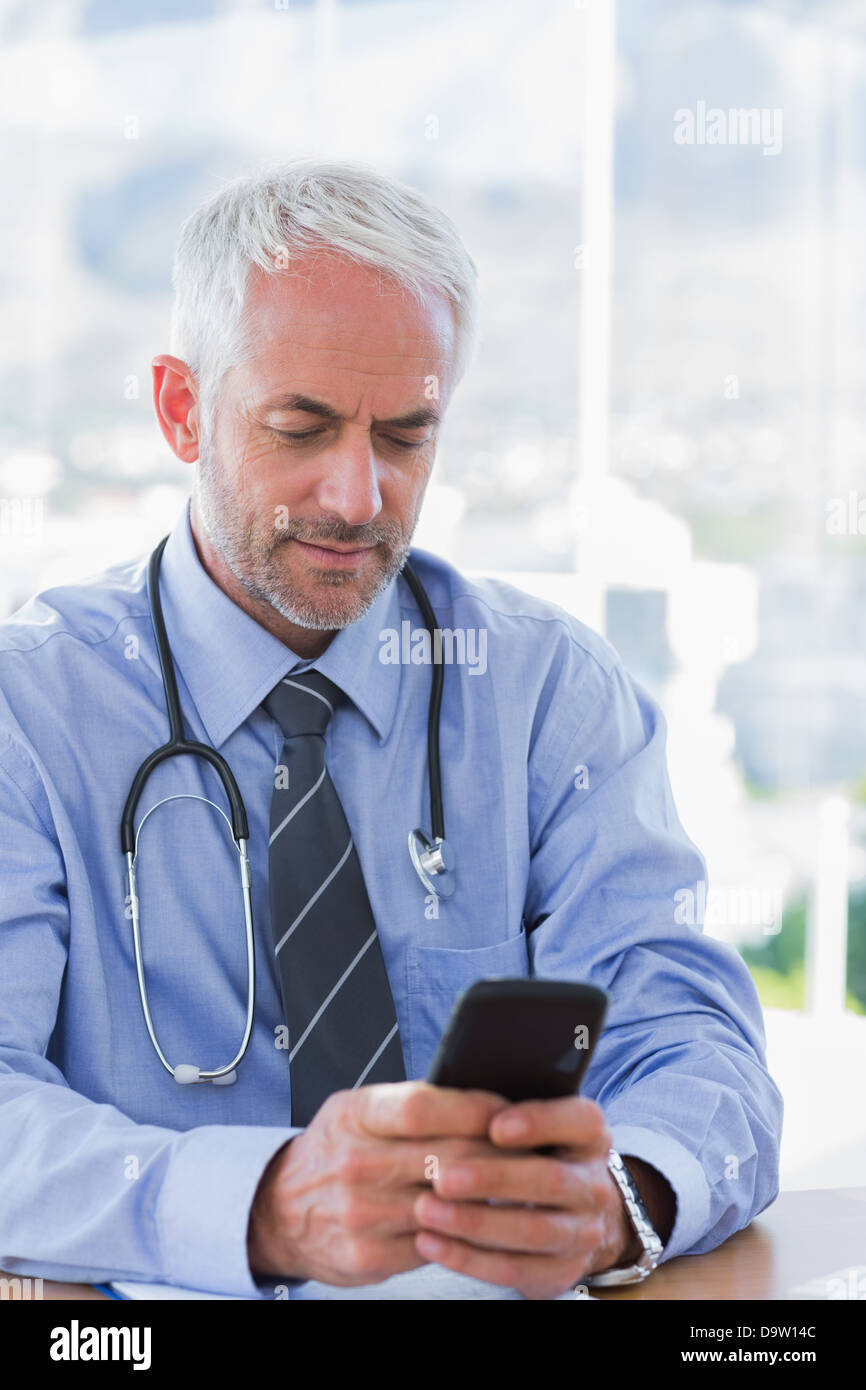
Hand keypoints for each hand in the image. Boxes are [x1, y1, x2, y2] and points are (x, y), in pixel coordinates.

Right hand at [247, 1080, 512, 1285]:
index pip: (424, 1107)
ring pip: (451, 1204)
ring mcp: (363, 1213)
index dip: (476, 1108)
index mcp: (355, 1114)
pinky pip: (437, 1242)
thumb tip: (487, 1101)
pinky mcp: (371, 1255)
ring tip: (525, 1187)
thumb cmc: (337, 1149)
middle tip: (536, 1151)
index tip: (511, 1111)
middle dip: (502, 1155)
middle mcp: (356, 1162)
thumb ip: (412, 1104)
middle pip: (450, 1157)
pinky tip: (488, 1221)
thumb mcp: (358, 1110)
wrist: (277, 1211)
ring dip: (493, 1197)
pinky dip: (468, 1232)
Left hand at [412, 1094, 636, 1299]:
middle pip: (551, 1180)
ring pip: (532, 1230)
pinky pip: (515, 1270)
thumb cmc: (527, 1151)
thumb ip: (500, 1110)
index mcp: (590, 1136)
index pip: (580, 1122)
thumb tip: (451, 1097)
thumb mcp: (527, 1122)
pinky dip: (468, 1258)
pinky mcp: (561, 1272)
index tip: (495, 1125)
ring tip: (425, 1210)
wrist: (563, 1211)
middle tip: (442, 1176)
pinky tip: (430, 1242)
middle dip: (493, 1178)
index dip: (540, 1122)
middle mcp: (594, 1184)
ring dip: (474, 1222)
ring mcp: (583, 1232)